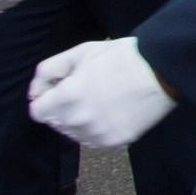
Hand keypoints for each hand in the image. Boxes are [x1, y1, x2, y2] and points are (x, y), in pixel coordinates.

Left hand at [28, 38, 174, 147]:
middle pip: (56, 123)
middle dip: (62, 108)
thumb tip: (33, 92)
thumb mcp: (79, 52)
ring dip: (80, 121)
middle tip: (85, 91)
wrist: (162, 71)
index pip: (37, 112)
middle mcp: (78, 121)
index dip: (46, 98)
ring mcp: (98, 134)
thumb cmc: (120, 57)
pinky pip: (95, 140)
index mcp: (66, 97)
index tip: (61, 88)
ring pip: (74, 134)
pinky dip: (98, 129)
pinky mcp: (116, 142)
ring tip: (101, 101)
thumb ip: (48, 71)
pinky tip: (113, 112)